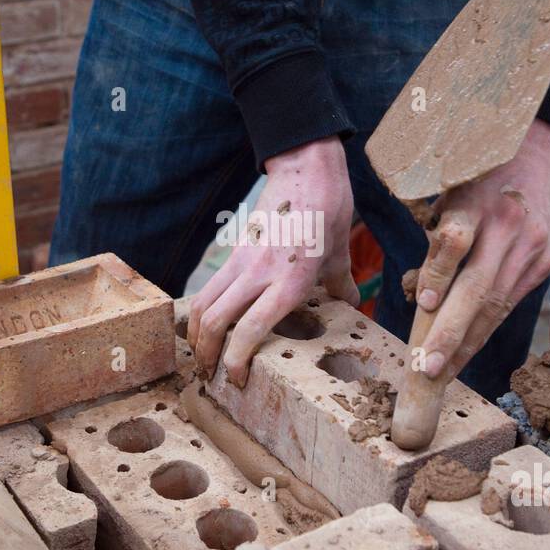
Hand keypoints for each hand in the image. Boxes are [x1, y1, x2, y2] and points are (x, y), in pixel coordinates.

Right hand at [188, 135, 359, 385]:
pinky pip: (209, 287)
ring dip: (196, 336)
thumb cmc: (328, 209)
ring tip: (201, 357)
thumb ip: (342, 284)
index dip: (237, 361)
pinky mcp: (234, 250)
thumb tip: (352, 303)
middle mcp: (260, 273)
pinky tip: (206, 326)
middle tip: (211, 377)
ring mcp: (242, 260)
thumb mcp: (340, 253)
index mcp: (290, 281)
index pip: (250, 330)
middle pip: (214, 322)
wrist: (306, 167)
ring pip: (203, 305)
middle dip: (206, 356)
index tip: (239, 381)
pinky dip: (202, 312)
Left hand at [412, 119, 549, 380]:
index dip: (438, 274)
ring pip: (496, 304)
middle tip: (426, 367)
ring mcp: (533, 248)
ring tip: (441, 373)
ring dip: (467, 344)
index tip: (423, 303)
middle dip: (450, 332)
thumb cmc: (483, 176)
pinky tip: (465, 353)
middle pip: (479, 287)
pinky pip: (509, 303)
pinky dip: (485, 330)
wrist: (545, 160)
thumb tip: (421, 295)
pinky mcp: (544, 264)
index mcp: (479, 200)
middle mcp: (510, 227)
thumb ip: (439, 234)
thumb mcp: (454, 189)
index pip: (456, 241)